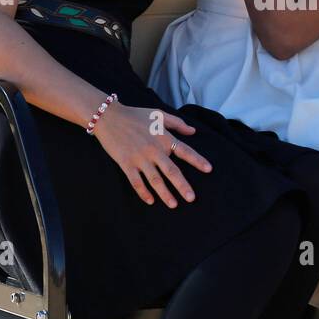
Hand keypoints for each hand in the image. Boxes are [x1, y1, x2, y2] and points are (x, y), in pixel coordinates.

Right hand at [90, 102, 211, 207]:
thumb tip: (193, 131)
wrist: (109, 117)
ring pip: (155, 180)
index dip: (197, 160)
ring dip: (165, 194)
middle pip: (171, 171)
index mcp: (164, 137)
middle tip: (191, 198)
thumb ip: (177, 123)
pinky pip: (136, 181)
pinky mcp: (126, 163)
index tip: (209, 169)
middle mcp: (154, 149)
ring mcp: (140, 158)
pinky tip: (150, 201)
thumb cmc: (135, 115)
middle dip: (182, 186)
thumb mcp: (158, 114)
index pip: (185, 151)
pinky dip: (143, 192)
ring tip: (173, 204)